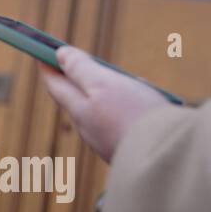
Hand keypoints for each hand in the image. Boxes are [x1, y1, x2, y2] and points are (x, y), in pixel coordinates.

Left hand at [38, 46, 170, 161]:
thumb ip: (80, 69)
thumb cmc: (134, 116)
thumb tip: (60, 54)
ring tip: (121, 80)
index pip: (56, 85)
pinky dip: (126, 109)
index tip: (41, 51)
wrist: (169, 159)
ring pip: (100, 111)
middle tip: (77, 62)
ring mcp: (108, 142)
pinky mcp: (129, 150)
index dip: (48, 66)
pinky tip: (144, 104)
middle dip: (77, 80)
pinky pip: (121, 123)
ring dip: (105, 94)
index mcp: (79, 112)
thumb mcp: (105, 83)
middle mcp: (89, 130)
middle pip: (76, 99)